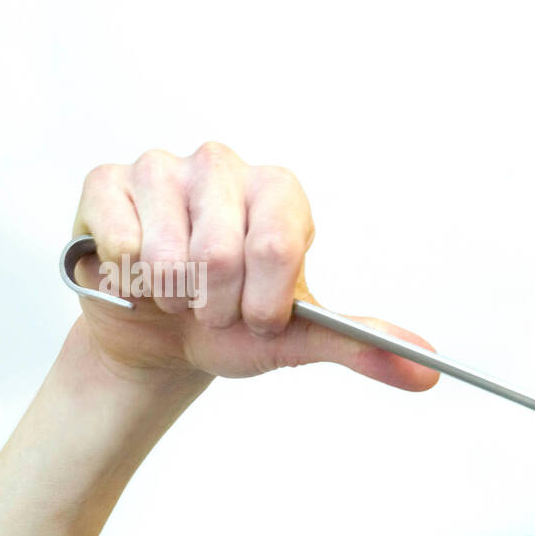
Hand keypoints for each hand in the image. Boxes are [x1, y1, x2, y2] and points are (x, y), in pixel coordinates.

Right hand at [69, 141, 439, 390]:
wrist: (165, 343)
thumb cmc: (234, 327)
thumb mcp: (300, 340)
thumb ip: (363, 347)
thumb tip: (428, 369)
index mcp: (280, 193)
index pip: (278, 245)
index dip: (264, 302)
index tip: (259, 319)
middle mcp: (223, 166)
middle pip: (221, 253)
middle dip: (218, 307)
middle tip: (214, 308)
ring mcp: (162, 168)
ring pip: (167, 254)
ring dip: (172, 300)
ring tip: (177, 295)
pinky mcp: (106, 183)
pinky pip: (119, 241)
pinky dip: (129, 282)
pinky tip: (136, 278)